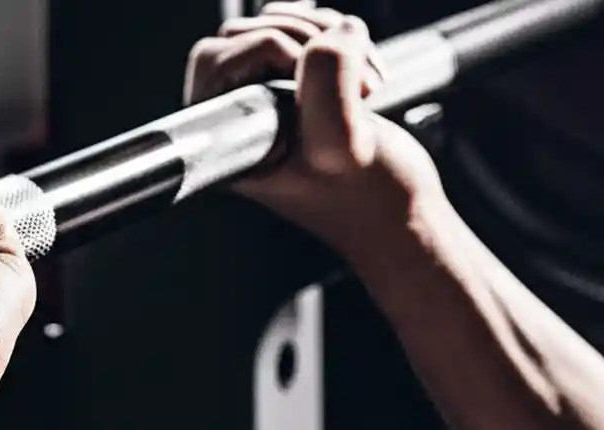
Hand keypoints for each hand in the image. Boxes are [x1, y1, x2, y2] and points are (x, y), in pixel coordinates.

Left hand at [186, 2, 444, 260]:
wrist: (405, 214)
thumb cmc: (370, 200)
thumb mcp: (345, 143)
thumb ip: (325, 81)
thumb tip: (333, 31)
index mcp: (225, 141)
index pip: (215, 59)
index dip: (268, 51)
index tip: (312, 88)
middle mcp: (237, 122)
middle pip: (241, 32)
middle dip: (302, 38)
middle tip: (349, 81)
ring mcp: (267, 102)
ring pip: (273, 24)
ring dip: (326, 34)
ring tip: (362, 80)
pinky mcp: (298, 88)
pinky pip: (302, 29)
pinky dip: (337, 33)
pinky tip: (362, 68)